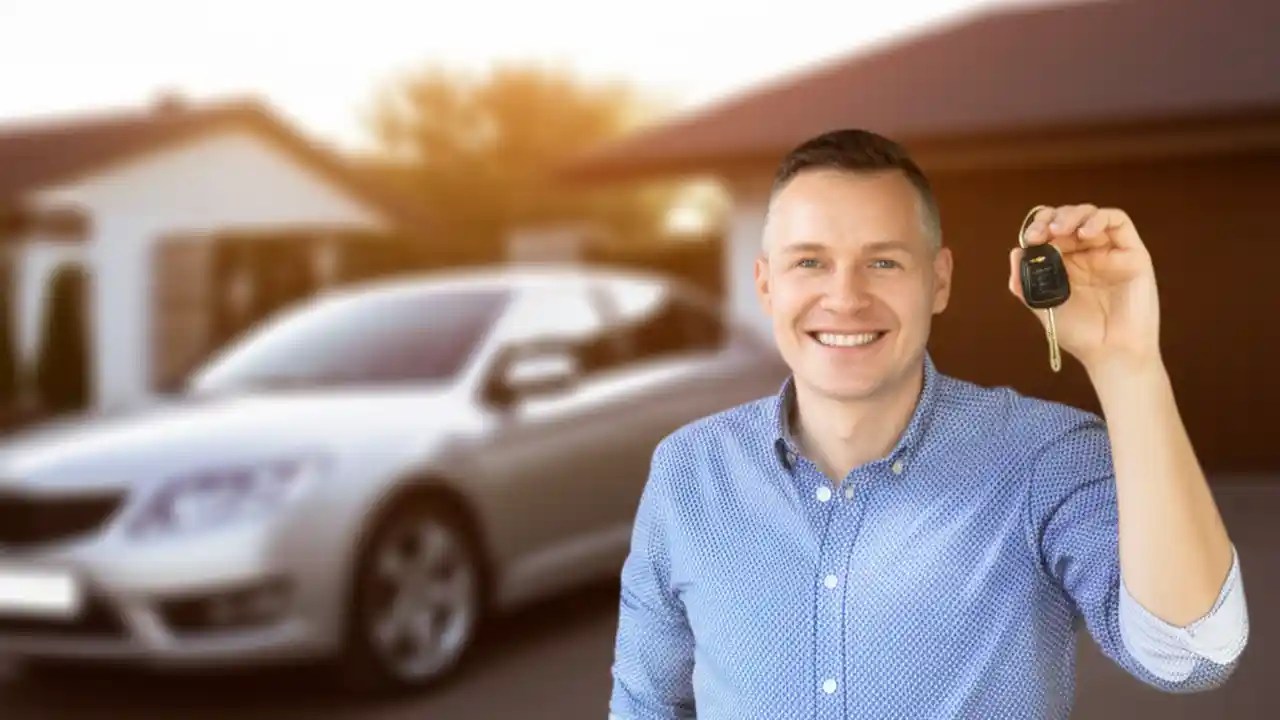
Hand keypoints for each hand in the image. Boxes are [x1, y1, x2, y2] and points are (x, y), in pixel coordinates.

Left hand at [1007, 204, 1161, 373]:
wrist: (1110, 353)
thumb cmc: (1079, 333)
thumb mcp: (1043, 306)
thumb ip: (1026, 282)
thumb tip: (1015, 252)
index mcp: (1064, 263)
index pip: (1049, 231)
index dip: (1037, 227)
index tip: (1029, 239)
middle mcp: (1086, 253)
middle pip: (1068, 218)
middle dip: (1050, 219)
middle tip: (1041, 233)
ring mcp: (1109, 251)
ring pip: (1091, 214)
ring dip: (1072, 215)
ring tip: (1059, 230)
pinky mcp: (1132, 253)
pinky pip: (1118, 222)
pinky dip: (1099, 219)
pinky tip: (1085, 233)